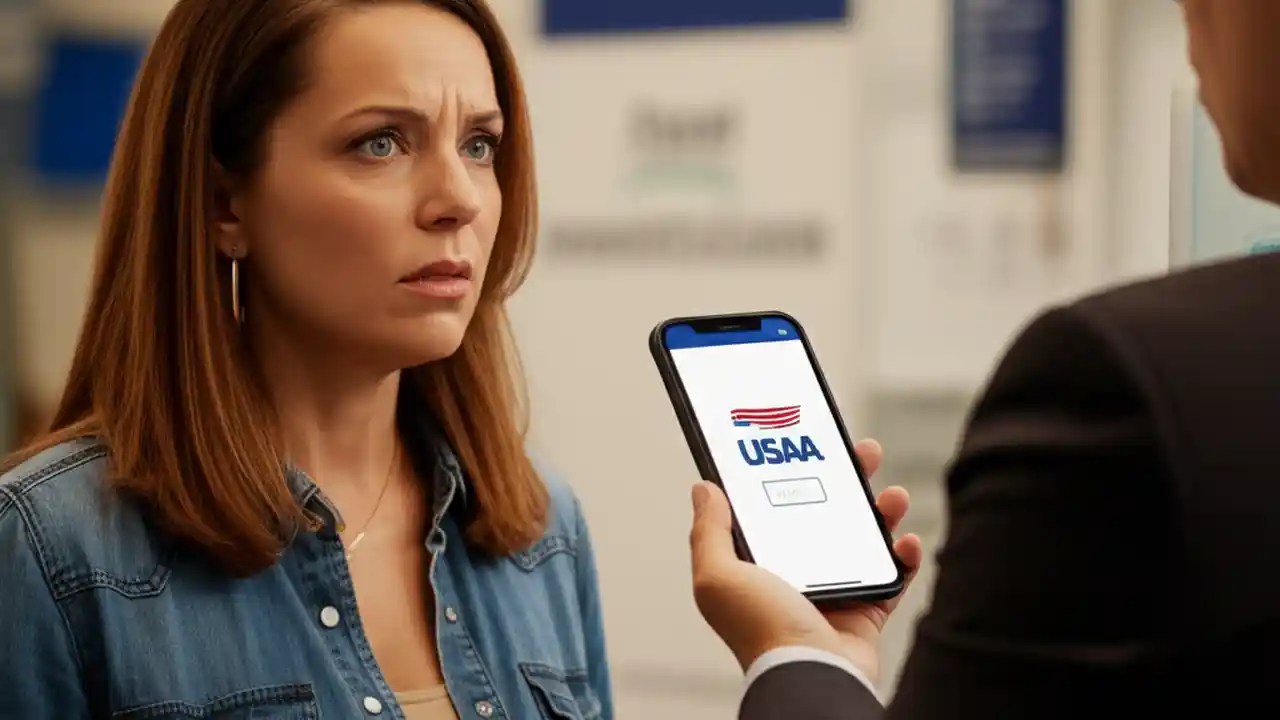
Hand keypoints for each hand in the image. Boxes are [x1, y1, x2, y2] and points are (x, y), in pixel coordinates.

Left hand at [689, 439, 923, 683]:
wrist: (809, 674)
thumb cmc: (762, 631)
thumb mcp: (718, 576)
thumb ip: (709, 531)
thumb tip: (703, 488)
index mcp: (759, 564)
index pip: (776, 508)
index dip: (791, 473)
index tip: (807, 445)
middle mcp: (796, 575)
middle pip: (826, 514)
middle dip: (848, 481)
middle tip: (863, 453)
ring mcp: (833, 592)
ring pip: (863, 539)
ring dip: (883, 512)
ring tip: (893, 496)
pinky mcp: (866, 612)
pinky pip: (892, 577)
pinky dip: (904, 557)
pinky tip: (906, 541)